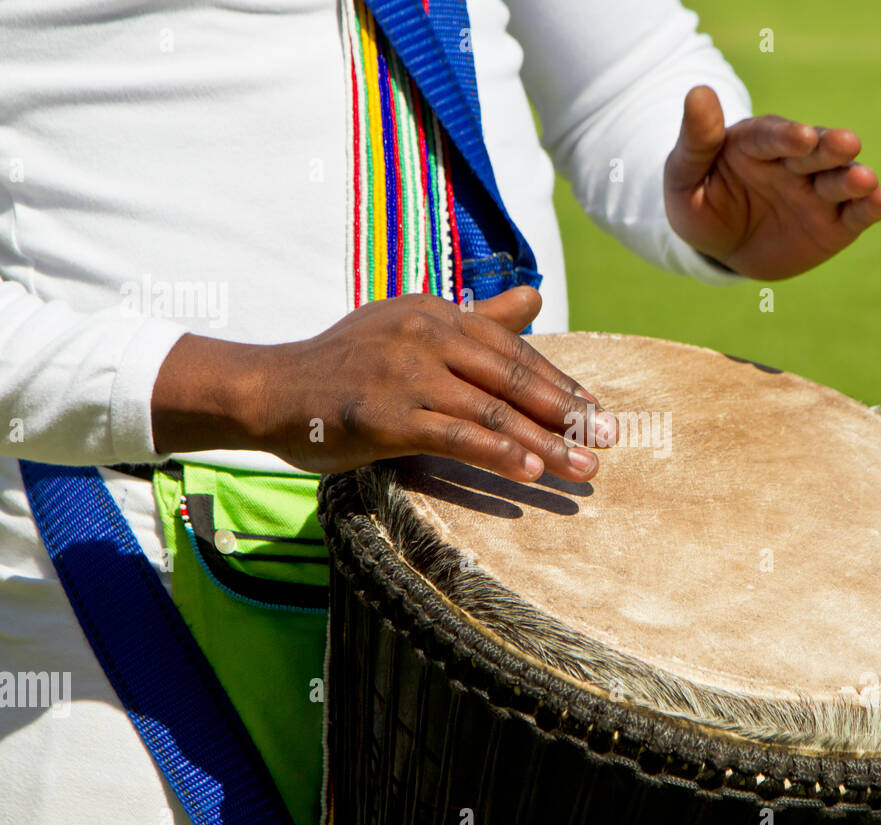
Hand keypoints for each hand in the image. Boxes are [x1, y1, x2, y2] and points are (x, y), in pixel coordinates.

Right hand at [151, 288, 612, 481]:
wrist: (272, 389)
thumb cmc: (346, 365)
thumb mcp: (411, 326)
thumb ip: (478, 317)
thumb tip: (536, 297)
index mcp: (437, 311)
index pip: (515, 350)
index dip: (561, 384)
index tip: (597, 412)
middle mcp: (426, 335)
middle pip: (514, 377)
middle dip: (566, 413)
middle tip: (607, 440)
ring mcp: (405, 373)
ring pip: (493, 410)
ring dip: (544, 442)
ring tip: (583, 467)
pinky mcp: (386, 414)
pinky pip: (455, 435)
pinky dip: (497, 453)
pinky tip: (529, 472)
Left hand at [664, 86, 880, 279]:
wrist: (721, 248)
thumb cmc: (699, 204)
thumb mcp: (683, 176)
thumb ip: (695, 141)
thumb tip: (698, 92)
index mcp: (757, 143)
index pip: (772, 137)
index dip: (786, 136)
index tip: (798, 136)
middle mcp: (795, 162)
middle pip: (815, 152)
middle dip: (829, 147)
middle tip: (845, 142)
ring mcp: (818, 192)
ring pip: (840, 181)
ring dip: (854, 179)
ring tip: (865, 180)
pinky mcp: (837, 224)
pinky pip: (857, 214)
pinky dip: (873, 206)